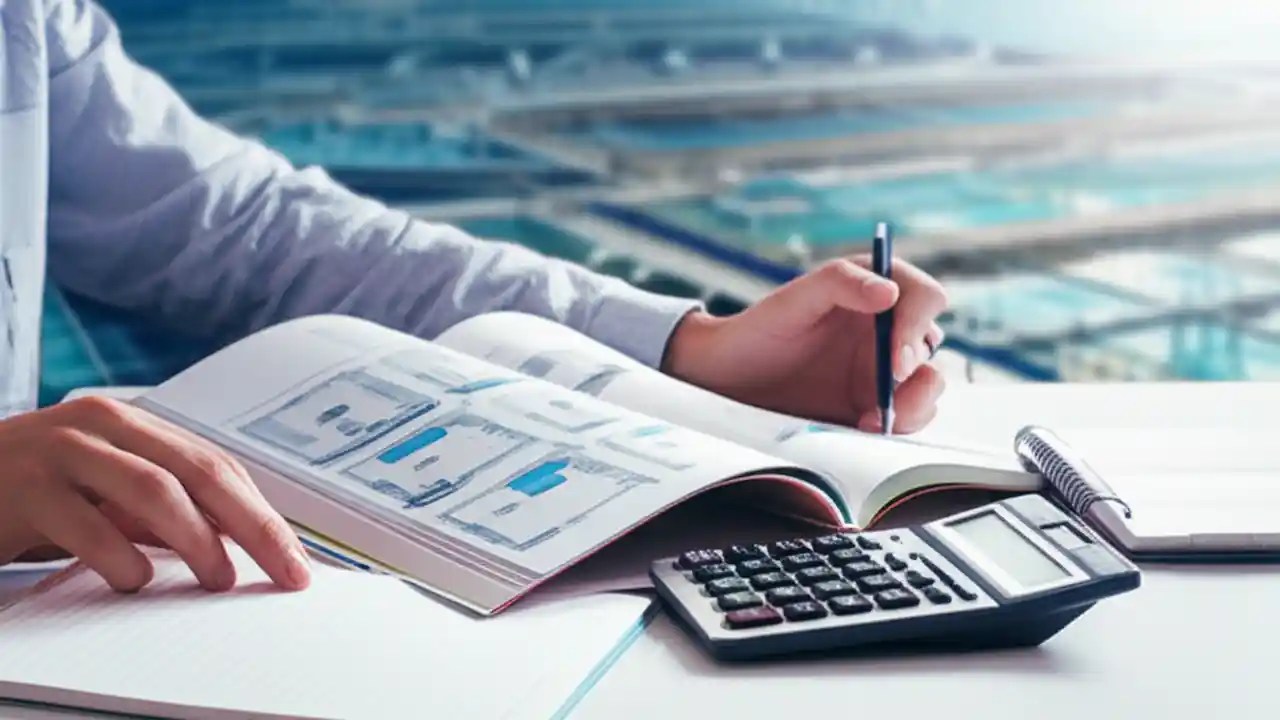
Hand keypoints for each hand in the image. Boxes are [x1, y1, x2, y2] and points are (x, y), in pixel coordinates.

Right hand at [0, 397, 310, 591]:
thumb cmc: (30, 493)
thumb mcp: (102, 494)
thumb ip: (159, 512)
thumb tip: (234, 547)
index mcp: (131, 423)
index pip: (216, 463)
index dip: (261, 511)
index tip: (293, 555)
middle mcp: (102, 424)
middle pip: (202, 471)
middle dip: (253, 525)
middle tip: (283, 570)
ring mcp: (62, 450)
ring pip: (155, 490)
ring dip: (198, 540)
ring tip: (219, 578)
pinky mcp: (24, 486)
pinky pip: (89, 525)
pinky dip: (122, 558)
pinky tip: (135, 580)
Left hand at [663, 256, 947, 433]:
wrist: (729, 380)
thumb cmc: (759, 331)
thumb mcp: (793, 301)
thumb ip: (839, 283)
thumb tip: (889, 290)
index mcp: (873, 291)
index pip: (923, 296)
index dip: (917, 322)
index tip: (895, 355)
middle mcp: (886, 329)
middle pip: (931, 343)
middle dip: (916, 368)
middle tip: (886, 387)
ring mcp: (883, 370)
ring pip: (929, 385)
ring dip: (914, 403)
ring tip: (873, 418)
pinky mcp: (875, 406)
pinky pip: (908, 417)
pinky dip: (897, 425)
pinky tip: (862, 426)